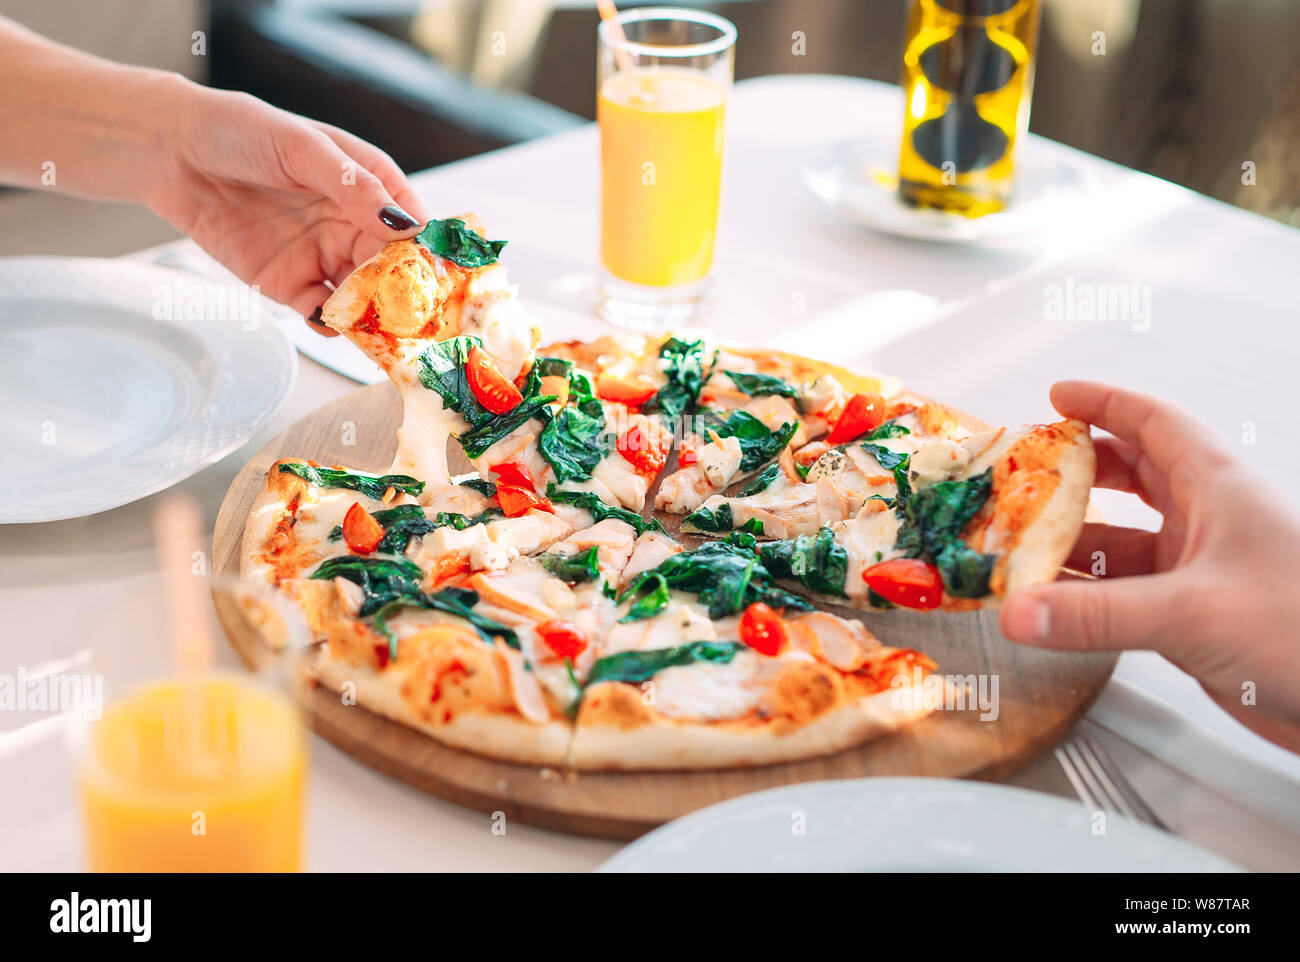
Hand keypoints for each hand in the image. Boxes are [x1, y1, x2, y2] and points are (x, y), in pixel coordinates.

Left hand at [145, 83, 429, 334]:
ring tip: (381, 332)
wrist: (171, 151)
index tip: (438, 276)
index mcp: (367, 184)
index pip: (411, 223)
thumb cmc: (239, 131)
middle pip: (393, 268)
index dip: (427, 250)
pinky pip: (321, 313)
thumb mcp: (301, 147)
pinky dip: (332, 325)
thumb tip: (403, 224)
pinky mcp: (288, 283)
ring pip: (362, 296)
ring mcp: (322, 256)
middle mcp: (352, 224)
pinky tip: (334, 327)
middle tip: (414, 318)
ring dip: (373, 316)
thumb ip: (352, 186)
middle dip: (406, 294)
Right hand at [1000, 380, 1299, 751]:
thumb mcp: (1193, 613)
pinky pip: (1125, 590)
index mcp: (1219, 489)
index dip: (1103, 403)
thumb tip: (1020, 612)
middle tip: (1027, 474)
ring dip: (1073, 542)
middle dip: (1076, 472)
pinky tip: (1052, 603)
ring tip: (1021, 545)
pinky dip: (1085, 593)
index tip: (1057, 396)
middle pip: (1132, 474)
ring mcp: (1200, 569)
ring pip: (1124, 537)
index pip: (1153, 422)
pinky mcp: (1194, 615)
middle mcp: (1208, 521)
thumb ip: (1097, 615)